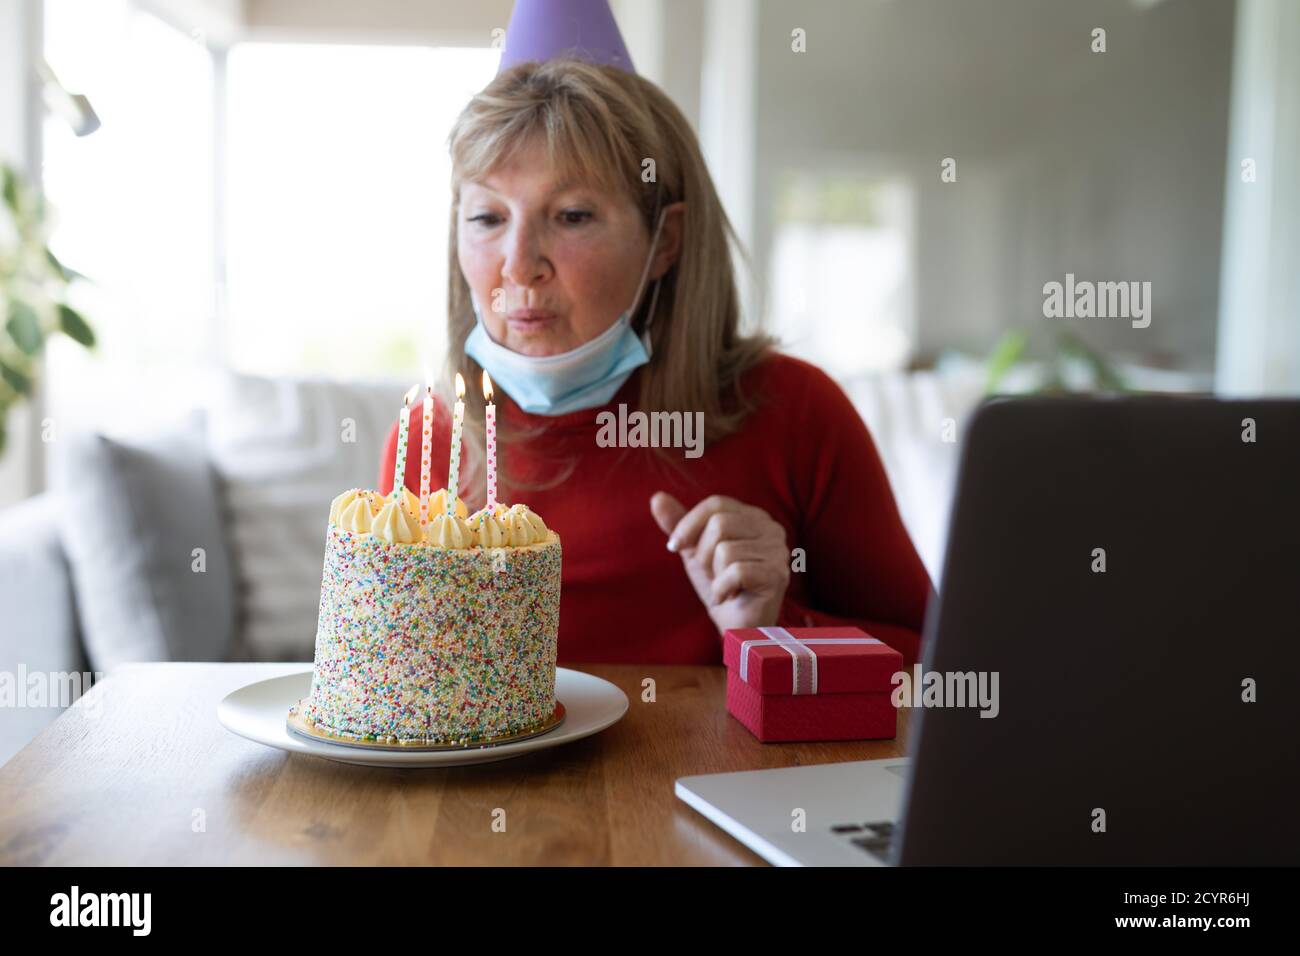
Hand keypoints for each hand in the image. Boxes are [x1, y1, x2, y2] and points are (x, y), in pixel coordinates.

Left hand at [649, 491, 790, 633]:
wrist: (736, 627)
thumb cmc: (719, 585)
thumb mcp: (694, 551)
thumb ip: (678, 524)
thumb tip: (656, 497)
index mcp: (754, 517)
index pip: (716, 504)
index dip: (689, 524)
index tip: (674, 547)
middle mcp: (772, 529)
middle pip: (720, 524)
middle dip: (703, 554)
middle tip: (712, 574)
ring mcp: (778, 552)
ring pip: (726, 549)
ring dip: (715, 574)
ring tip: (726, 585)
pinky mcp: (777, 575)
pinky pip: (736, 571)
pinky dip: (722, 588)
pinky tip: (730, 596)